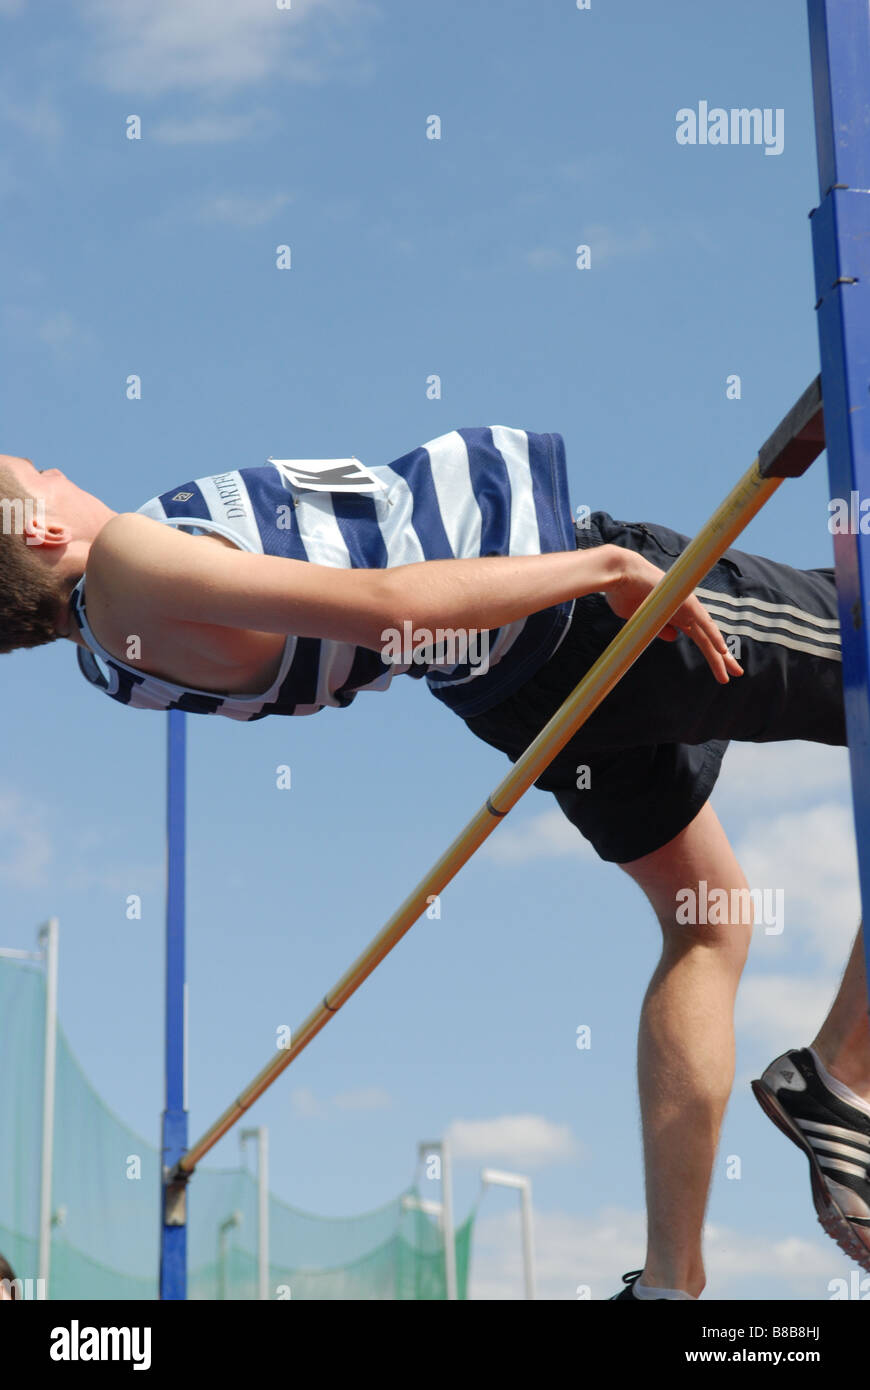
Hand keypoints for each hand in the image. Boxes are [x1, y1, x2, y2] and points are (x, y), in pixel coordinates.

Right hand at [600, 547, 743, 684]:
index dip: (711, 654)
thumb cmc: (625, 593)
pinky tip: (722, 651)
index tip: (720, 671)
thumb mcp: (643, 620)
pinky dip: (713, 636)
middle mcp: (686, 612)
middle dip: (722, 658)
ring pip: (708, 634)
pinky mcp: (685, 602)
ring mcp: (686, 606)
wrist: (619, 575)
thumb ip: (659, 628)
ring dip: (721, 654)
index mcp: (677, 617)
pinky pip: (702, 623)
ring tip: (733, 671)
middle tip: (735, 674)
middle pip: (708, 639)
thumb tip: (674, 637)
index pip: (700, 638)